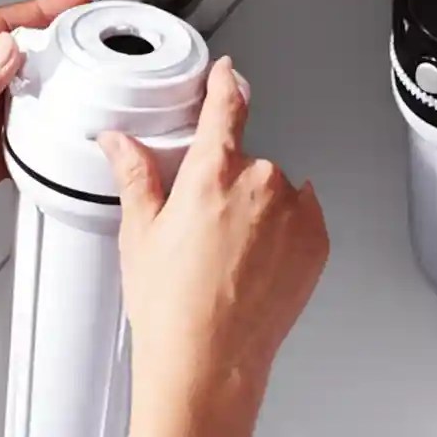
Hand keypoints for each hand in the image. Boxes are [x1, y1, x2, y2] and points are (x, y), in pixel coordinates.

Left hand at [0, 0, 89, 266]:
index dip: (39, 12)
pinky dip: (49, 141)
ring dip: (57, 95)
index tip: (73, 5)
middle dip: (58, 47)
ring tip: (91, 92)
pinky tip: (63, 145)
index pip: (0, 30)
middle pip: (21, 60)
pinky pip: (27, 144)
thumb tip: (9, 50)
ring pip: (28, 100)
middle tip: (93, 45)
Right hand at [98, 56, 329, 403]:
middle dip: (229, 185)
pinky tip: (256, 264)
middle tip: (203, 231)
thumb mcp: (140, 232)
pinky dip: (284, 232)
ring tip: (229, 258)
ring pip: (277, 192)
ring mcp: (294, 212)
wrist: (210, 362)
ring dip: (260, 210)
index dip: (226, 85)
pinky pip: (302, 218)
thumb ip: (136, 175)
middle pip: (248, 162)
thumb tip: (119, 143)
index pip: (225, 107)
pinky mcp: (317, 242)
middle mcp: (262, 183)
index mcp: (213, 172)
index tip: (229, 74)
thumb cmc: (173, 307)